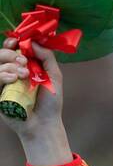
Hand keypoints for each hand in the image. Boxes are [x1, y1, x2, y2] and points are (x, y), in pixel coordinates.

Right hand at [1, 37, 71, 165]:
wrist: (45, 123)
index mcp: (24, 67)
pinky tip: (13, 78)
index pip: (12, 49)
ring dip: (9, 65)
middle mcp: (11, 73)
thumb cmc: (51, 102)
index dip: (12, 43)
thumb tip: (33, 41)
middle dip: (11, 53)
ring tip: (24, 74)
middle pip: (1, 54)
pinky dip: (2, 75)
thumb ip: (46, 57)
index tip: (17, 42)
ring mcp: (3, 83)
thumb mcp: (54, 76)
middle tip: (23, 61)